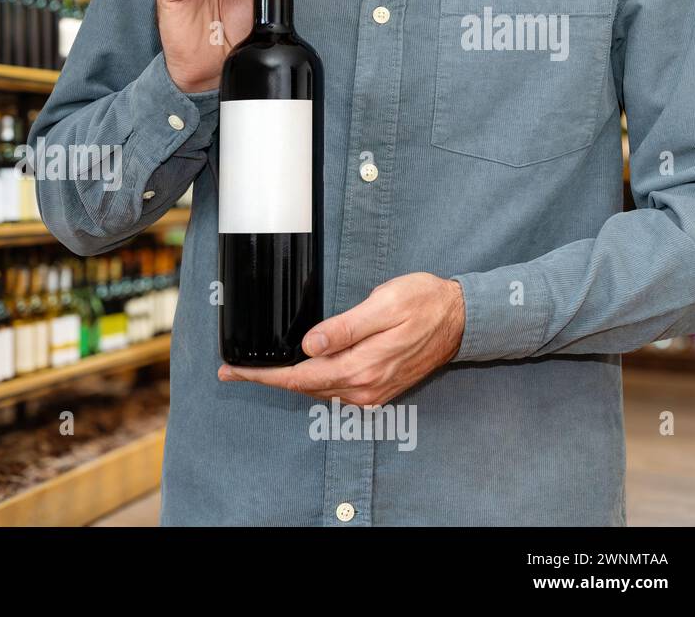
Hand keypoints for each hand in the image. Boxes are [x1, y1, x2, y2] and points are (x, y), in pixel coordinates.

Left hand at [218, 273, 464, 405]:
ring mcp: (371, 392)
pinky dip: (311, 381)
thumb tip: (309, 346)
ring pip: (317, 390)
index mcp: (360, 368)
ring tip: (258, 369)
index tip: (231, 371)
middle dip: (266, 378)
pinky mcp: (378, 388)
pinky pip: (334, 389)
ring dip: (287, 381)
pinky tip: (299, 368)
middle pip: (302, 387)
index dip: (260, 376)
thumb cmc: (424, 303)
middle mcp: (363, 387)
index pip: (297, 377)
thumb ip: (344, 328)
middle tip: (232, 368)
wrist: (462, 319)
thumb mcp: (382, 305)